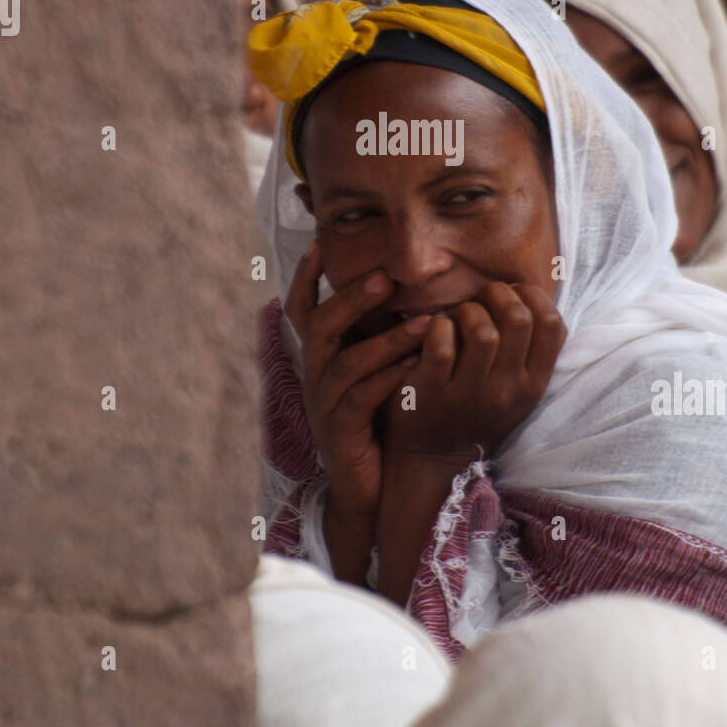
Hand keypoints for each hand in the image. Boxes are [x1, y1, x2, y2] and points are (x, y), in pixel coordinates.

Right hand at [284, 242, 431, 524]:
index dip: (305, 276)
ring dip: (386, 340)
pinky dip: (389, 380)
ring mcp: (324, 404)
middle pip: (320, 326)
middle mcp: (315, 374)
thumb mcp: (373, 368)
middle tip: (386, 278)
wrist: (367, 485)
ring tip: (426, 324)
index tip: (319, 241)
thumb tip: (404, 285)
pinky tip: (417, 369)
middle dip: (352, 299)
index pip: (301, 308)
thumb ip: (379, 331)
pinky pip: (360, 399)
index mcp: (320, 355)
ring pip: (346, 363)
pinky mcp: (340, 431)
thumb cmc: (377, 418)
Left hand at [380, 282, 566, 466]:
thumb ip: (530, 350)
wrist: (431, 459)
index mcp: (533, 385)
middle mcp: (507, 391)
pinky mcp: (433, 392)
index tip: (513, 292)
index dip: (534, 296)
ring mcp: (469, 394)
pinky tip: (435, 330)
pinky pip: (441, 343)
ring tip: (459, 316)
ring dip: (468, 310)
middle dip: (498, 294)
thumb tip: (529, 293)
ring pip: (482, 331)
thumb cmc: (476, 410)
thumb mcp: (516, 389)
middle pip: (518, 319)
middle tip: (482, 298)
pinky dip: (438, 325)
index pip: (553, 325)